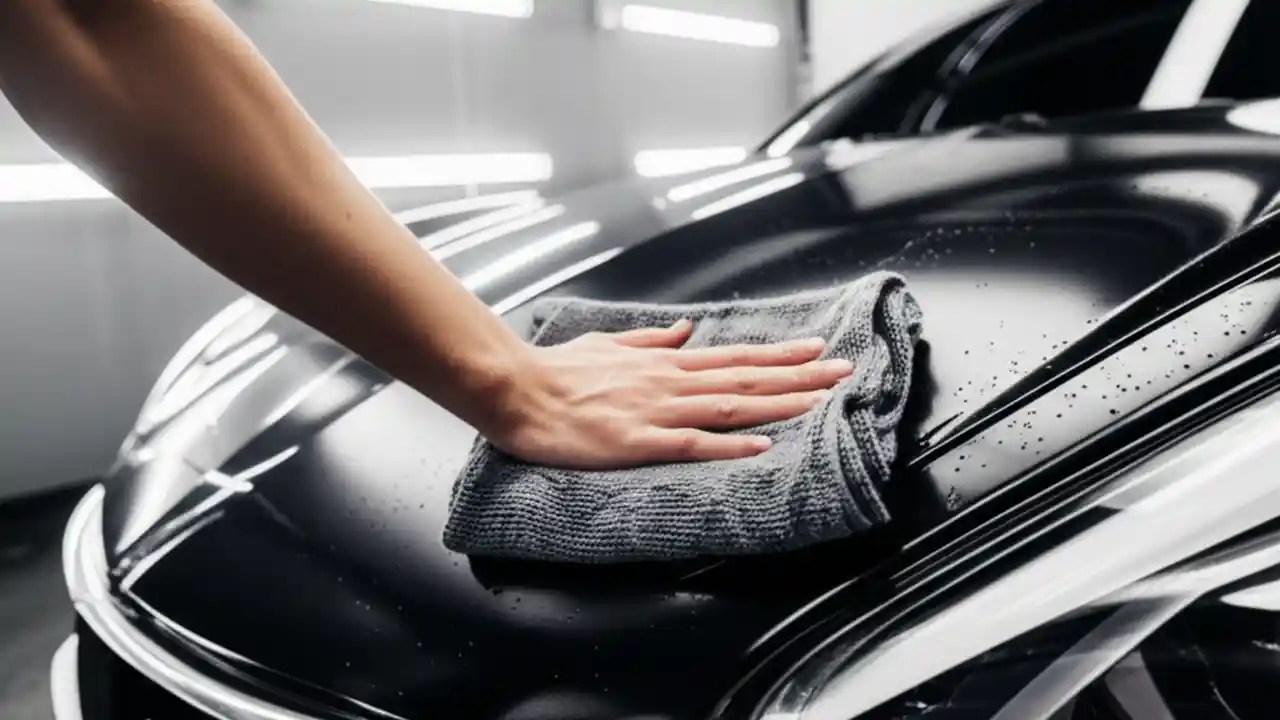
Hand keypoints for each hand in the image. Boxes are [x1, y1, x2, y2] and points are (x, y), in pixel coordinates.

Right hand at [486, 319, 852, 468]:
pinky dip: (729, 442)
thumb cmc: (556, 369)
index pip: (734, 356)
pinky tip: (761, 444)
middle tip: (844, 370)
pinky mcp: (636, 441)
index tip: (817, 348)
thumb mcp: (608, 344)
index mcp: (663, 363)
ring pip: (730, 405)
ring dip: (779, 402)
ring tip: (821, 400)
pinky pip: (691, 443)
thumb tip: (685, 330)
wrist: (516, 389)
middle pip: (745, 377)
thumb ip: (650, 340)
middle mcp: (668, 382)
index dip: (780, 354)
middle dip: (799, 375)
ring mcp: (655, 411)